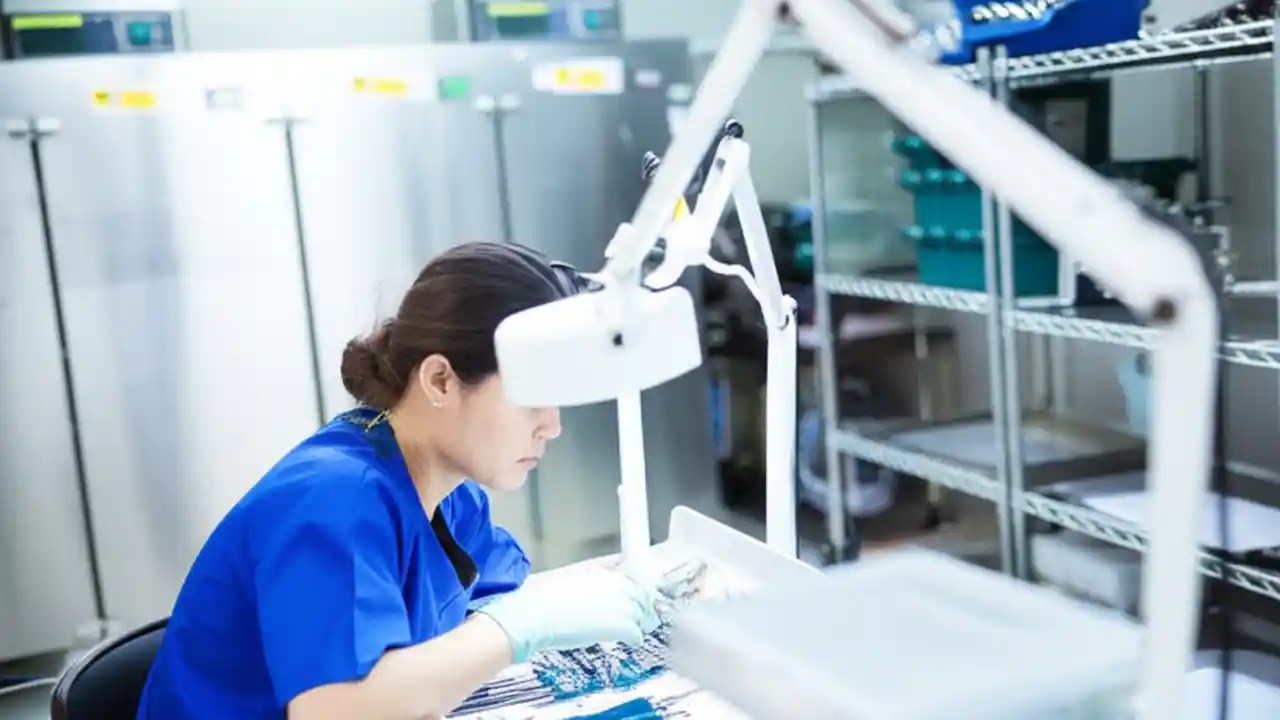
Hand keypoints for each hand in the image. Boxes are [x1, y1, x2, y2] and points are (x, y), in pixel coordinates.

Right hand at [474, 568, 660, 663]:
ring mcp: (621, 604)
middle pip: (642, 596)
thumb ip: (589, 586)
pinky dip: (635, 639)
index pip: (630, 580)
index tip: (635, 600)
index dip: (634, 592)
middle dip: (643, 608)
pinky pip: (637, 634)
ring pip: (642, 615)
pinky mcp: (621, 625)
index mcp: (602, 572)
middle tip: (644, 618)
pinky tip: (632, 643)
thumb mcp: (569, 582)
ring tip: (638, 631)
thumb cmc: (543, 600)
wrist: (537, 613)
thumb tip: (593, 597)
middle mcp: (615, 584)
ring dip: (640, 623)